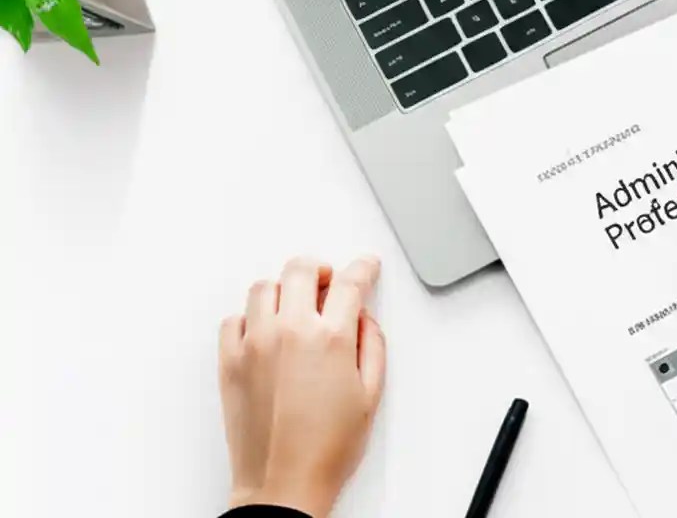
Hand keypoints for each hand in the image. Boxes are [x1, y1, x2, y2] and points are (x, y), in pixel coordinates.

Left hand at [218, 257, 386, 517]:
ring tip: (296, 305)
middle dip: (321, 268)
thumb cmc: (326, 448)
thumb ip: (372, 346)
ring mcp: (254, 344)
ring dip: (284, 289)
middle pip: (301, 269)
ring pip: (263, 287)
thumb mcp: (371, 395)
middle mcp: (289, 332)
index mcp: (330, 339)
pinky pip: (234, 319)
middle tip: (329, 280)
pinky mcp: (229, 361)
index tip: (366, 268)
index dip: (363, 268)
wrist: (283, 484)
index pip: (350, 282)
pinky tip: (265, 329)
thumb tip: (363, 320)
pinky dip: (251, 316)